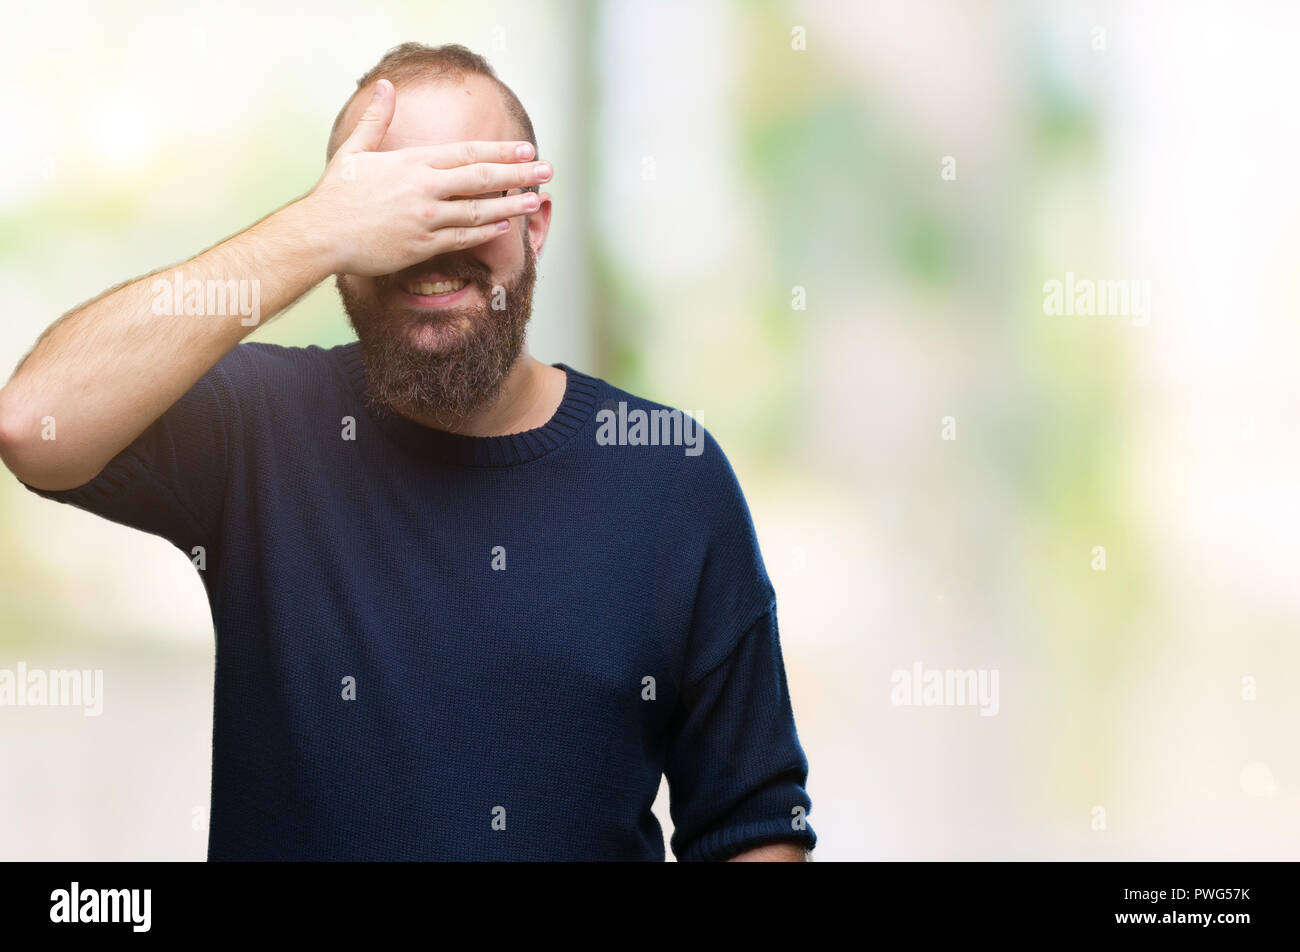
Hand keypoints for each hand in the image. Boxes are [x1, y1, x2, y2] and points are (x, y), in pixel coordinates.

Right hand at [302, 78, 551, 275]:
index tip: (525, 148)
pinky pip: (462, 238)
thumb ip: (377, 119)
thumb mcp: (356, 150)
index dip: (500, 150)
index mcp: (413, 163)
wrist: (321, 234)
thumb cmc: (337, 193)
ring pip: (478, 211)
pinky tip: (505, 226)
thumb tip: (383, 86)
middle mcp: (425, 189)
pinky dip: (485, 232)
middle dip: (518, 173)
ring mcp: (426, 219)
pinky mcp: (422, 246)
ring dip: (510, 205)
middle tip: (546, 170)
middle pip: (482, 178)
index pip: (468, 153)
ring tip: (535, 199)